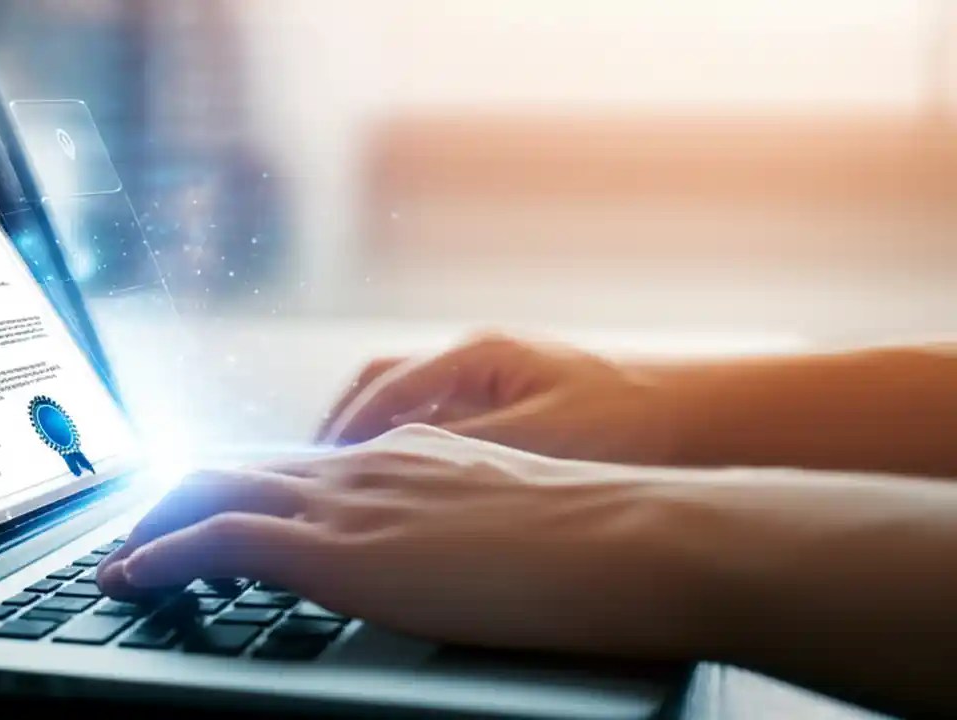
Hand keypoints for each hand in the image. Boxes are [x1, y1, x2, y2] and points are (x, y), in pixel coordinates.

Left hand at [97, 425, 693, 653]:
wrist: (630, 537)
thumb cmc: (599, 540)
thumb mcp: (514, 521)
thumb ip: (463, 527)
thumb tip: (450, 558)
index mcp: (410, 455)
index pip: (302, 460)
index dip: (247, 480)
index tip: (218, 502)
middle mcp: (367, 464)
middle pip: (245, 462)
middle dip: (185, 492)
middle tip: (148, 525)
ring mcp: (348, 500)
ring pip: (215, 487)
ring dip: (160, 519)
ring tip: (126, 553)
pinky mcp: (334, 548)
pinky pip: (217, 537)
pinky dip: (161, 551)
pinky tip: (131, 575)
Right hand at [319, 333, 679, 464]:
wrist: (708, 421)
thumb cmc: (632, 425)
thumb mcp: (540, 442)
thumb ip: (463, 451)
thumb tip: (389, 466)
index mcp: (479, 357)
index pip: (381, 387)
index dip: (339, 432)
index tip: (309, 470)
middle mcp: (479, 361)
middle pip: (382, 385)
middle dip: (342, 429)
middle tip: (313, 477)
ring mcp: (496, 382)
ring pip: (409, 405)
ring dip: (373, 440)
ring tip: (350, 486)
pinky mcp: (515, 410)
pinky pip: (441, 425)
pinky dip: (411, 451)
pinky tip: (411, 489)